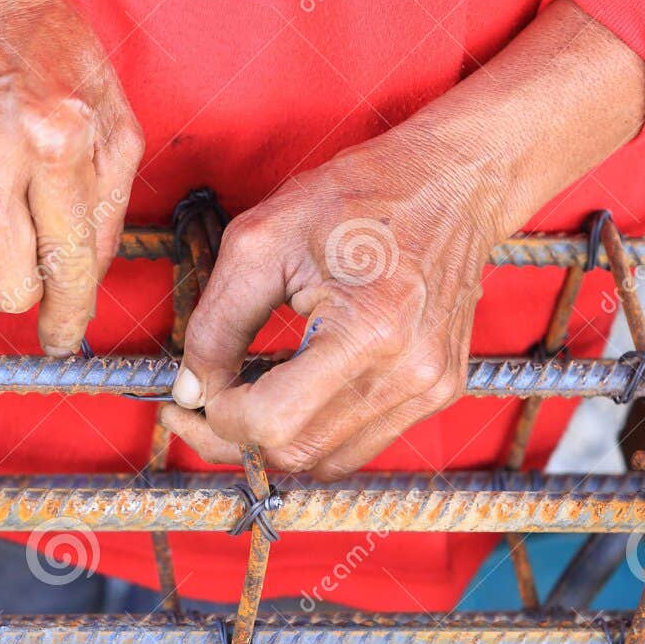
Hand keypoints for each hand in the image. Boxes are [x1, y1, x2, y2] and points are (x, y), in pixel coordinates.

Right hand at [0, 0, 142, 355]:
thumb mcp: (112, 118)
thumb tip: (80, 288)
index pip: (65, 267)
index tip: (62, 336)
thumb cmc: (48, 55)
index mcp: (57, 138)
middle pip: (2, 291)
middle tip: (28, 260)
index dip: (68, 316)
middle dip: (23, 291)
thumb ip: (107, 208)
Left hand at [162, 130, 502, 479]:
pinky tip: (293, 390)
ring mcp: (430, 389)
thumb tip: (191, 391)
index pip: (272, 421)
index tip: (194, 392)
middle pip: (297, 452)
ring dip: (276, 440)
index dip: (218, 415)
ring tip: (246, 398)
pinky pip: (360, 444)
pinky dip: (317, 429)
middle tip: (202, 405)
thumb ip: (217, 323)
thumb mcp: (262, 240)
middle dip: (235, 438)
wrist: (453, 182)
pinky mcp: (439, 393)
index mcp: (368, 330)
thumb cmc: (358, 196)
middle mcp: (408, 373)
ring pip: (327, 461)